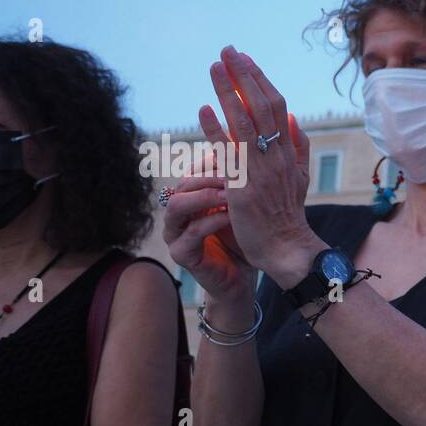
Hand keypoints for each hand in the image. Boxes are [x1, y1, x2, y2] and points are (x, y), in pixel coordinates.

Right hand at [162, 165, 255, 306]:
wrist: (242, 277)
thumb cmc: (244, 239)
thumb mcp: (244, 207)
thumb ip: (241, 183)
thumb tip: (250, 148)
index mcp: (192, 198)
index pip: (195, 171)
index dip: (215, 162)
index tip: (239, 158)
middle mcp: (179, 214)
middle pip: (183, 183)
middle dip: (209, 176)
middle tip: (234, 173)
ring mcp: (175, 234)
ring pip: (177, 205)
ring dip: (205, 196)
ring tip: (231, 194)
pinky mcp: (181, 254)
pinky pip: (192, 232)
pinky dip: (212, 221)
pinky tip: (231, 217)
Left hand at [203, 46, 323, 287]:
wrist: (288, 249)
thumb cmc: (288, 217)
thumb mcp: (300, 178)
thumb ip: (298, 147)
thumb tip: (294, 119)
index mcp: (287, 151)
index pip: (276, 106)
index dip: (260, 80)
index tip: (244, 60)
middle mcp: (275, 155)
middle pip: (261, 106)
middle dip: (244, 76)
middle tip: (228, 51)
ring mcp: (260, 170)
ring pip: (244, 122)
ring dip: (229, 92)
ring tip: (215, 67)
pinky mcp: (242, 186)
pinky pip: (228, 152)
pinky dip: (216, 129)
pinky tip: (203, 109)